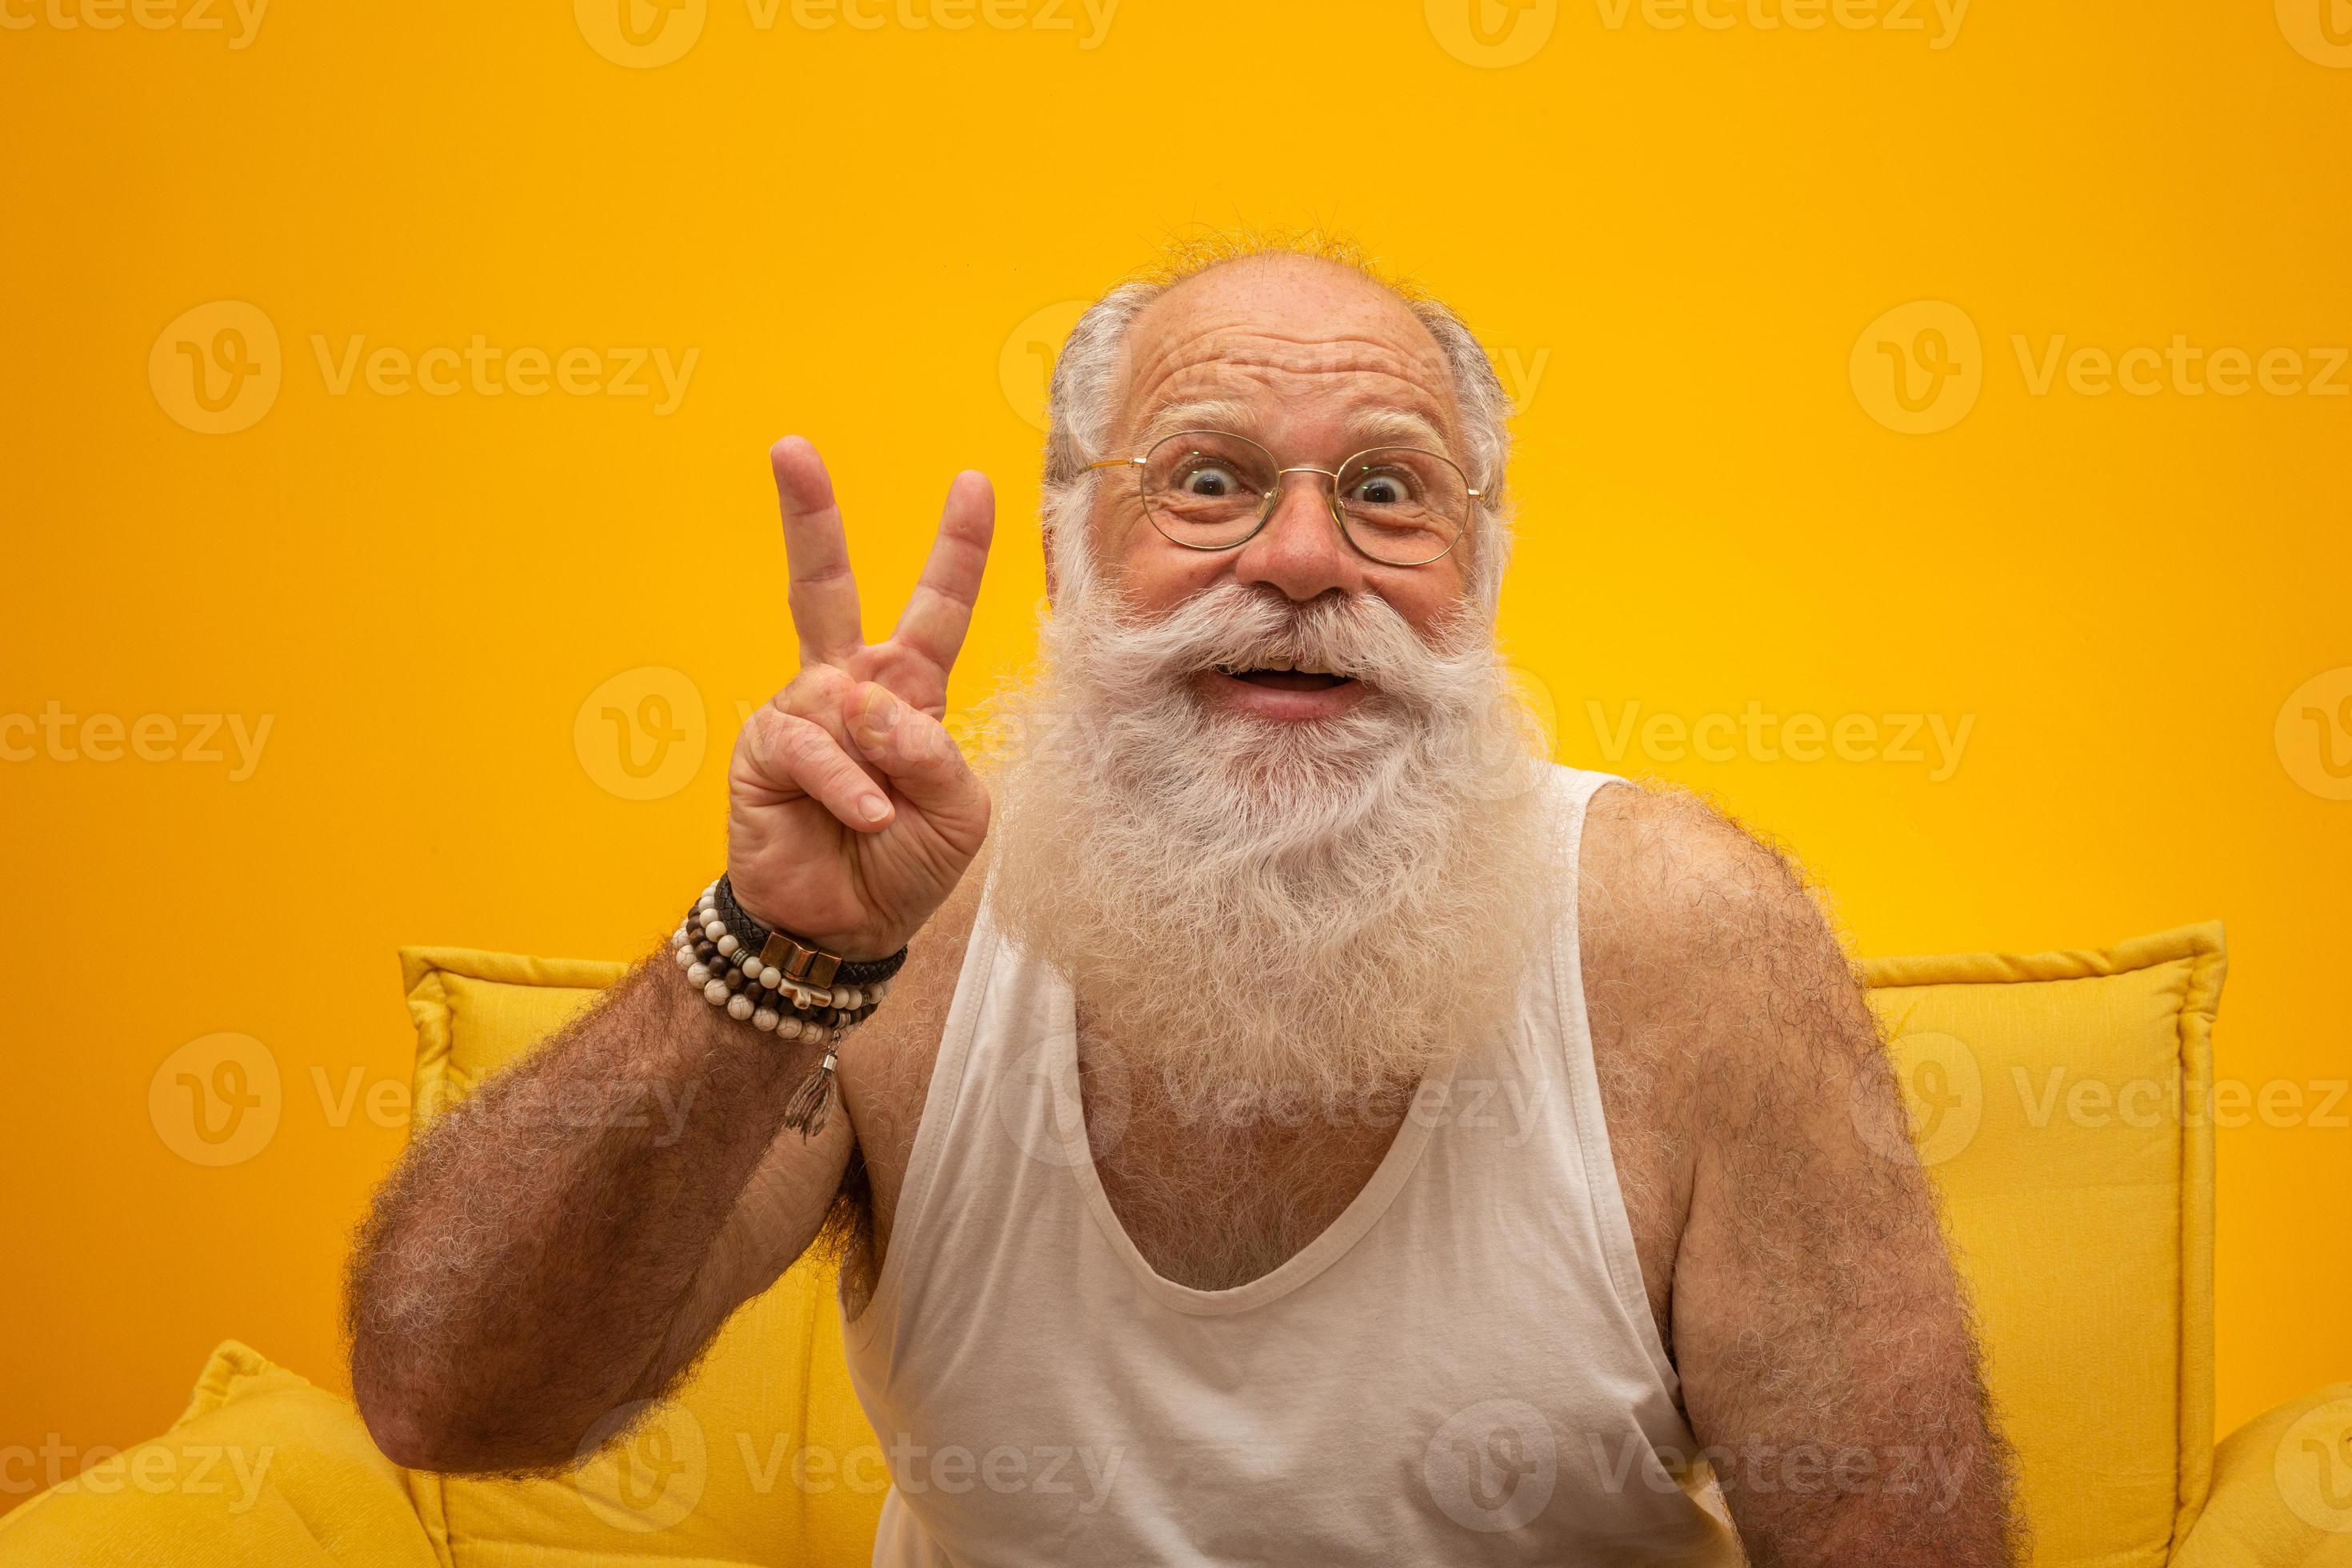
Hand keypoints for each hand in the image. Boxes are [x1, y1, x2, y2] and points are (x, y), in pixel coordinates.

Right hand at [725, 436, 995, 958]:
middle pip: (827, 585)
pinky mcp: (764, 748)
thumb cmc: (904, 865)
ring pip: (846, 700)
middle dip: (808, 515)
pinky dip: (847, 786)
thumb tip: (873, 706)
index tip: (973, 481)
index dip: (958, 547)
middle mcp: (849, 686)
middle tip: (789, 447)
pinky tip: (861, 817)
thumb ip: (936, 755)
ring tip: (880, 819)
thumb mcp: (957, 813)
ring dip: (877, 765)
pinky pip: (815, 746)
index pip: (938, 607)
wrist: (839, 928)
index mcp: (908, 690)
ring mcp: (801, 711)